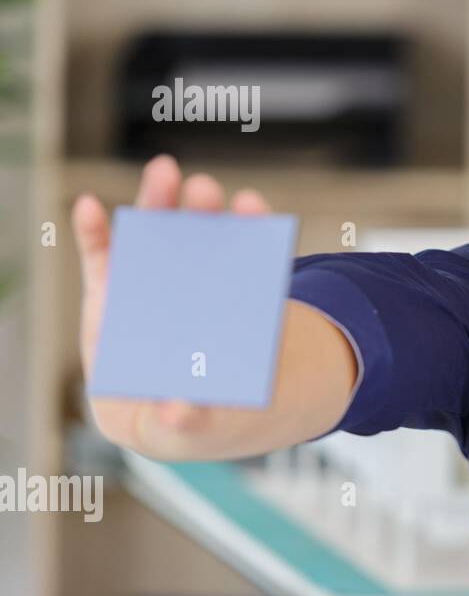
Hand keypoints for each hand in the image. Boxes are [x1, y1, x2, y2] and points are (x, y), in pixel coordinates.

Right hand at [74, 154, 271, 453]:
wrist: (170, 417)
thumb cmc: (204, 414)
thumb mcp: (206, 423)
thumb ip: (197, 417)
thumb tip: (181, 410)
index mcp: (230, 313)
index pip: (245, 267)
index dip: (251, 235)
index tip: (252, 207)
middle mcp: (192, 290)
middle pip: (199, 243)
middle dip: (201, 214)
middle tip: (204, 188)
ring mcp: (148, 290)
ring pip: (153, 241)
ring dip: (156, 206)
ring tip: (162, 172)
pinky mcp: (107, 298)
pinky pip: (102, 261)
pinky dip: (94, 234)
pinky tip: (88, 206)